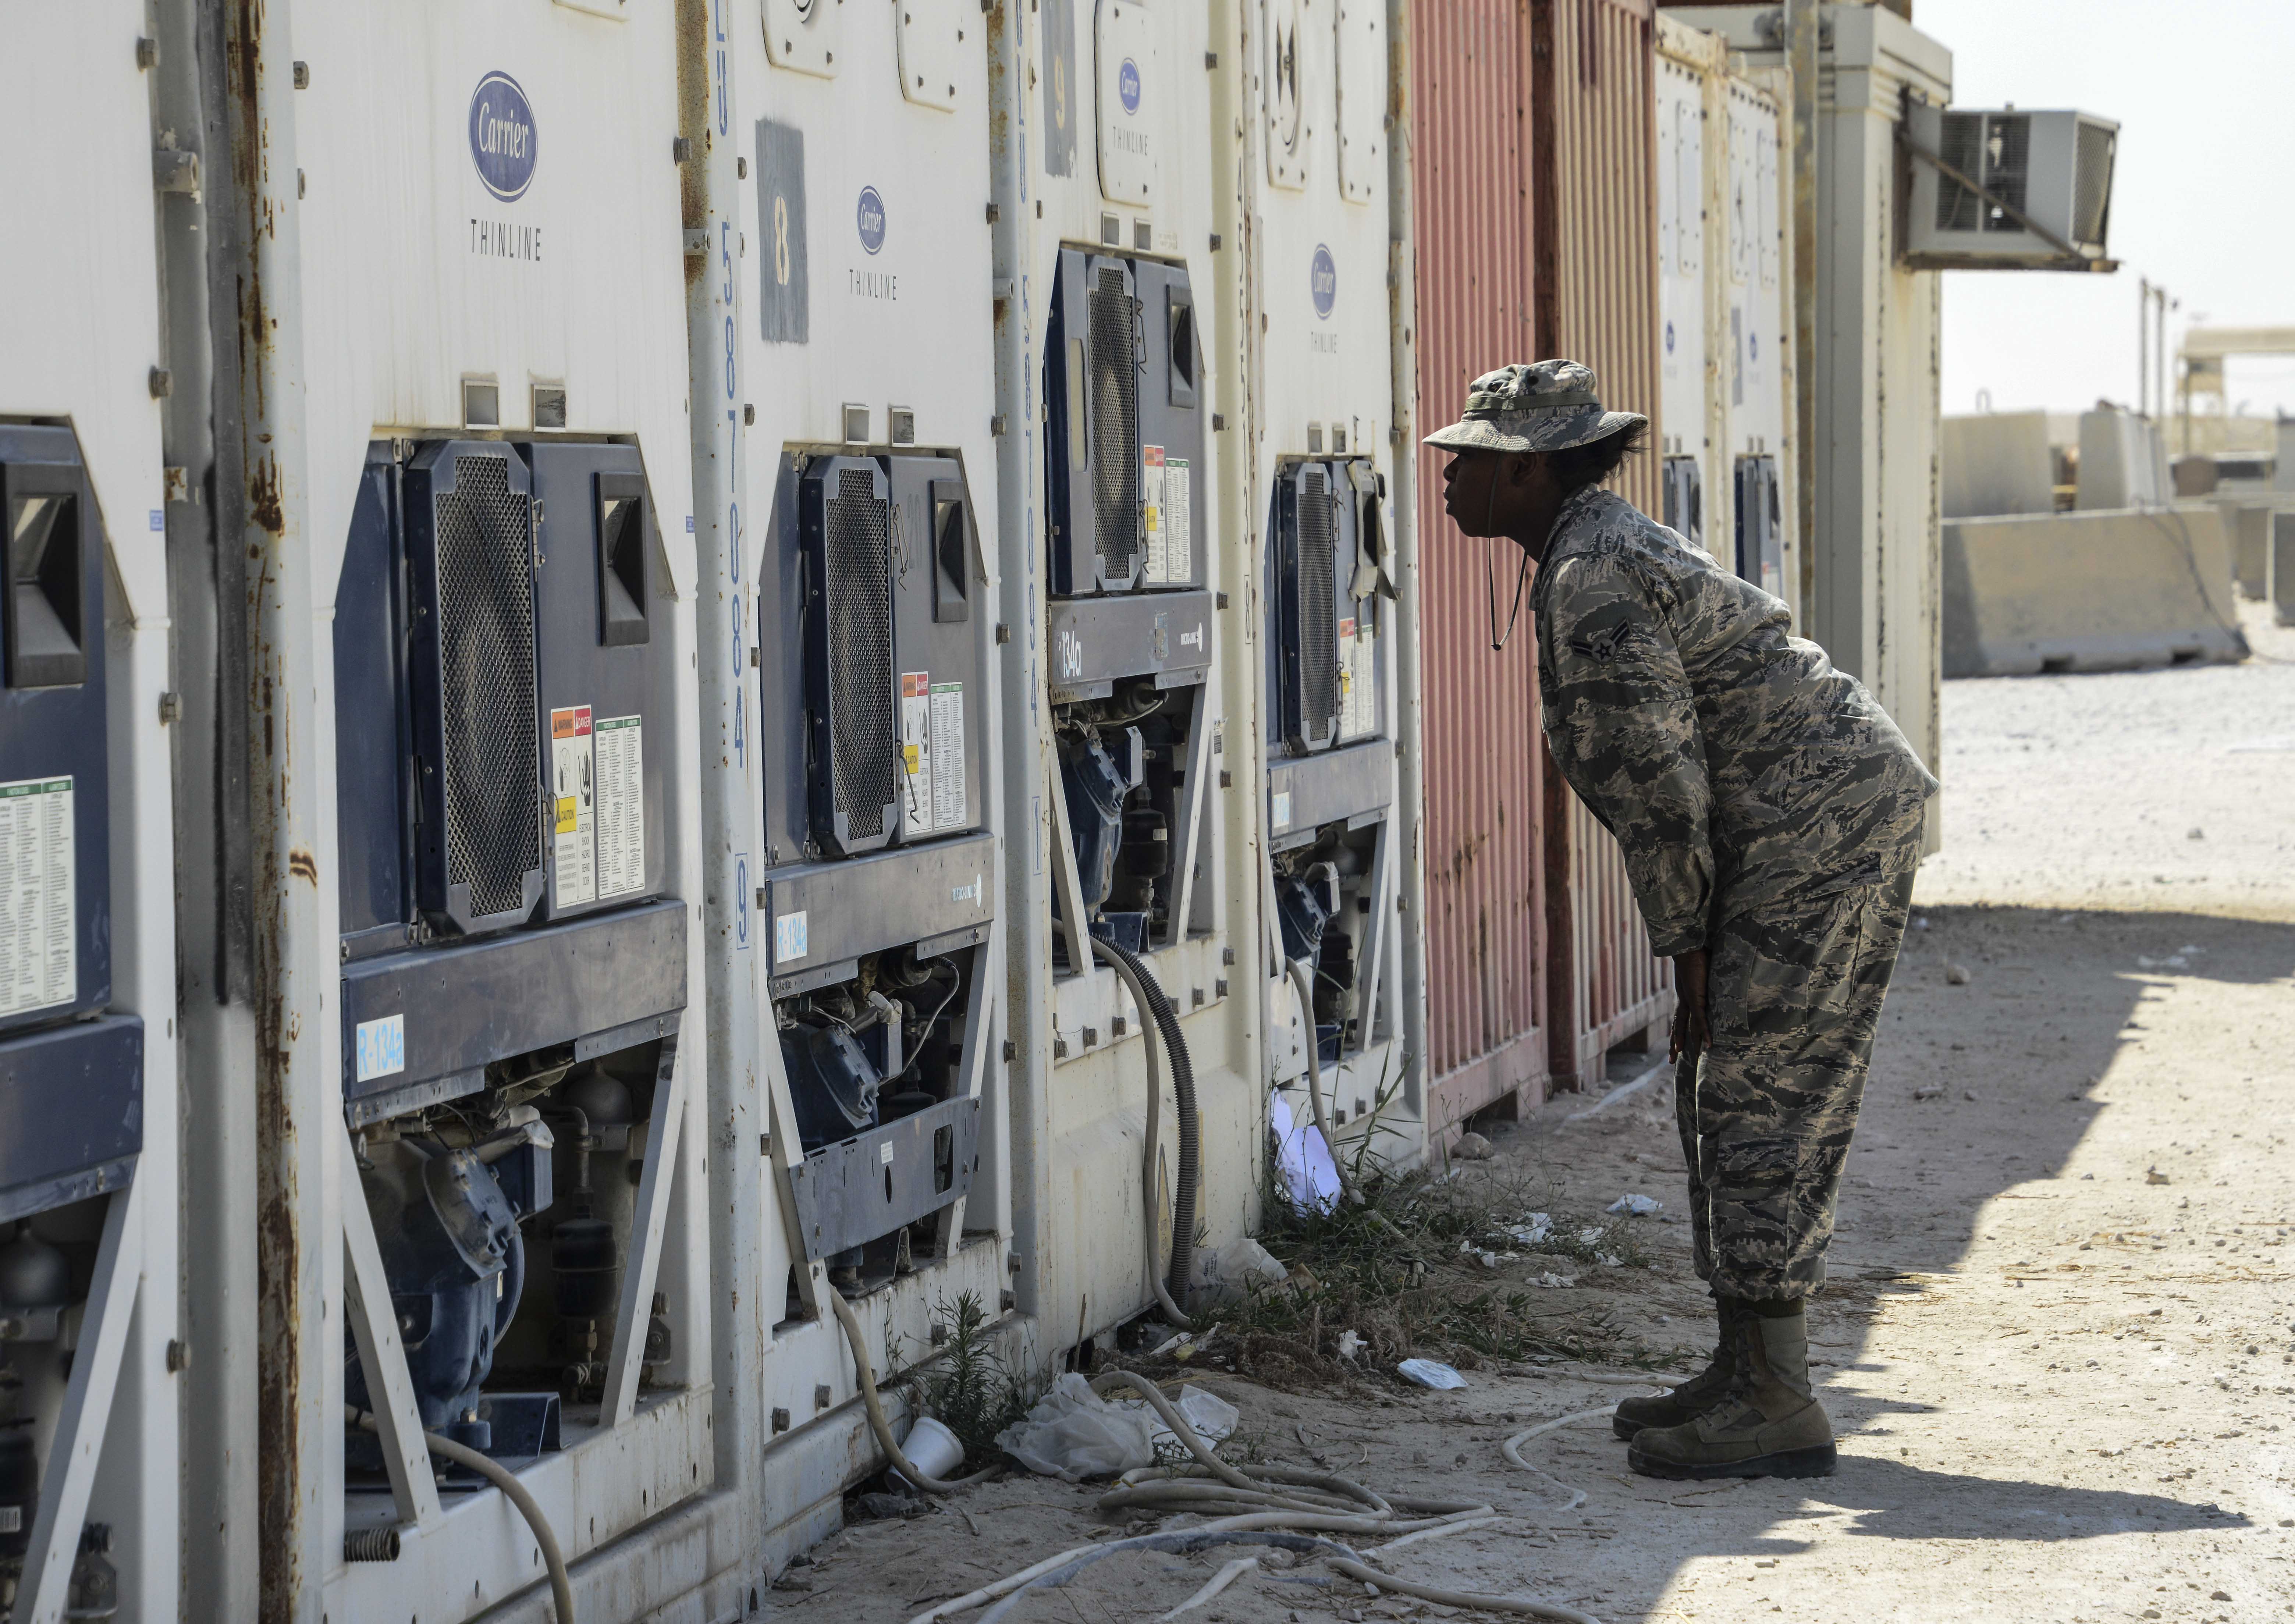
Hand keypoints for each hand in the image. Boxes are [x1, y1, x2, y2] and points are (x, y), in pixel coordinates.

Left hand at [1669, 948, 1709, 1062]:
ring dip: (1688, 1042)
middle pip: (1678, 1027)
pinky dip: (1704, 1032)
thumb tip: (1712, 975)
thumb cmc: (1697, 954)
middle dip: (1675, 1043)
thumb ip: (1707, 978)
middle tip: (1671, 1060)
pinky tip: (1707, 1044)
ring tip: (1687, 1057)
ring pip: (1687, 1027)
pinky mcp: (1696, 999)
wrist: (1688, 946)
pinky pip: (1700, 1019)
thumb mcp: (1703, 971)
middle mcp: (1684, 1000)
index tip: (1676, 1044)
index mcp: (1685, 995)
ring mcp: (1689, 1001)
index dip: (1678, 1031)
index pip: (1680, 1018)